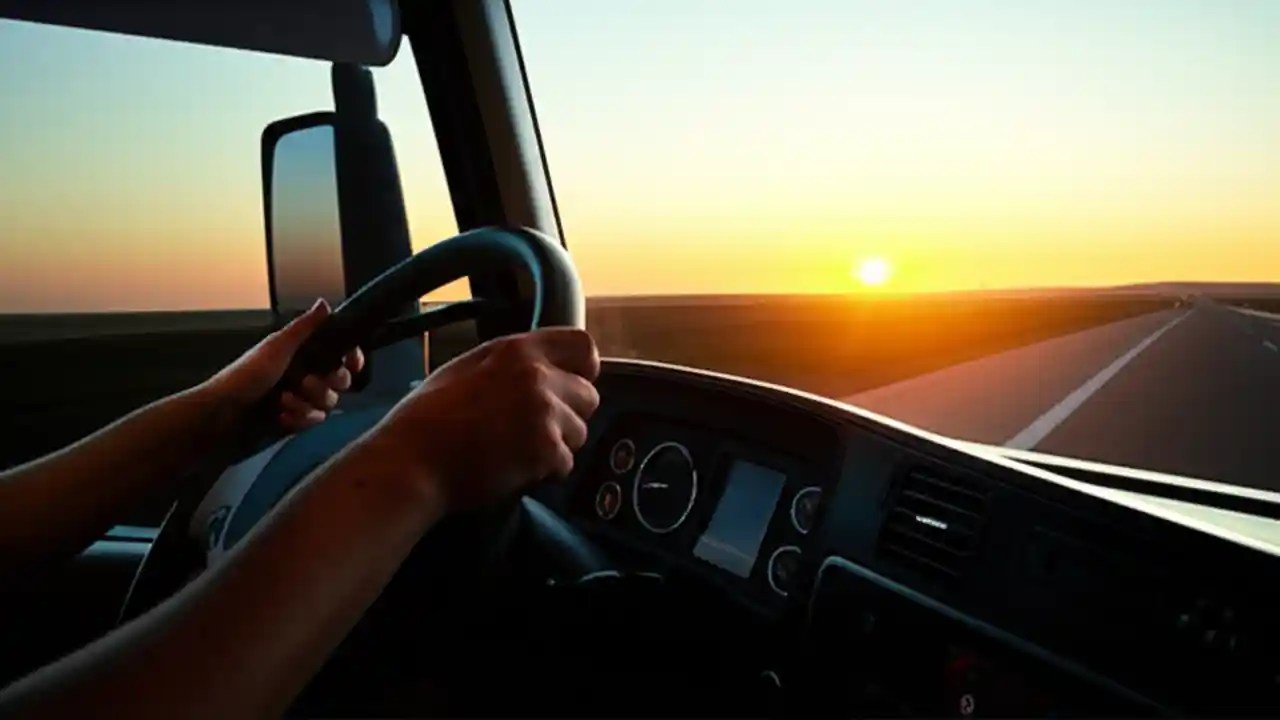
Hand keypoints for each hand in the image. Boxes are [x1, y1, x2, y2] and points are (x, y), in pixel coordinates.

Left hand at [205, 298, 365, 431]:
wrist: (222, 414)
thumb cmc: (247, 374)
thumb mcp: (277, 347)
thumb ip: (304, 328)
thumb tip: (325, 303)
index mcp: (302, 354)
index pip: (340, 354)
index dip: (351, 358)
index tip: (351, 362)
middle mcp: (306, 374)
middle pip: (340, 381)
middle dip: (327, 383)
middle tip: (307, 382)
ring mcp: (302, 400)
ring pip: (328, 404)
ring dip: (308, 403)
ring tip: (284, 401)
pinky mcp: (296, 421)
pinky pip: (313, 421)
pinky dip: (298, 418)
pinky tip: (280, 417)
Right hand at [369, 327, 600, 513]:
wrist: (413, 459)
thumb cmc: (431, 418)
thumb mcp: (470, 367)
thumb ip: (513, 363)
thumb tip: (545, 367)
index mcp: (518, 349)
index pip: (583, 346)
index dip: (581, 370)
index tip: (569, 385)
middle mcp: (537, 376)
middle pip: (588, 395)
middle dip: (568, 414)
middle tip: (533, 428)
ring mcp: (544, 413)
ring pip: (579, 432)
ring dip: (556, 445)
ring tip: (516, 449)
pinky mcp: (545, 450)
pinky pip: (565, 463)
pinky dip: (544, 472)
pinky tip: (513, 467)